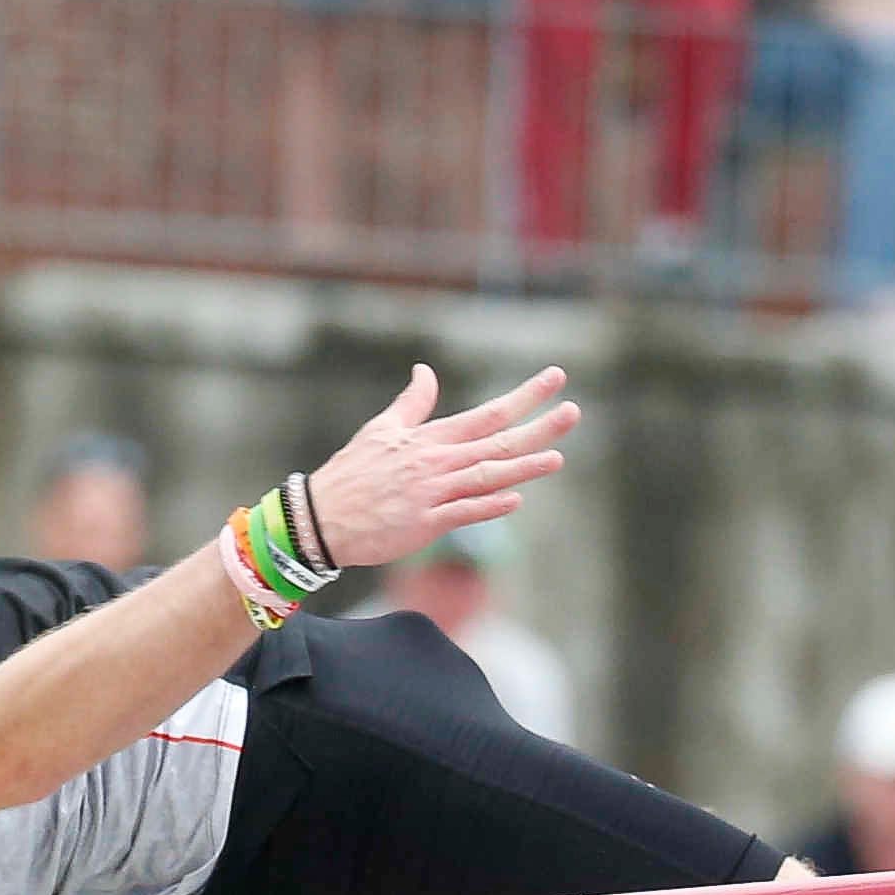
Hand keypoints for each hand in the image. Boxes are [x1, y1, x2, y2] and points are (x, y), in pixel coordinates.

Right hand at [302, 366, 578, 576]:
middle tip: (572, 412)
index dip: (524, 396)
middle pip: (496, 442)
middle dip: (537, 427)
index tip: (555, 379)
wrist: (321, 517)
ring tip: (556, 456)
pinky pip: (462, 513)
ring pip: (485, 476)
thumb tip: (425, 371)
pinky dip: (489, 507)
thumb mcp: (381, 429)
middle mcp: (436, 462)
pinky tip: (516, 498)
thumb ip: (412, 403)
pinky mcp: (424, 524)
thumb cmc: (352, 473)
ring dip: (522, 467)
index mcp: (430, 438)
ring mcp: (432, 493)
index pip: (487, 413)